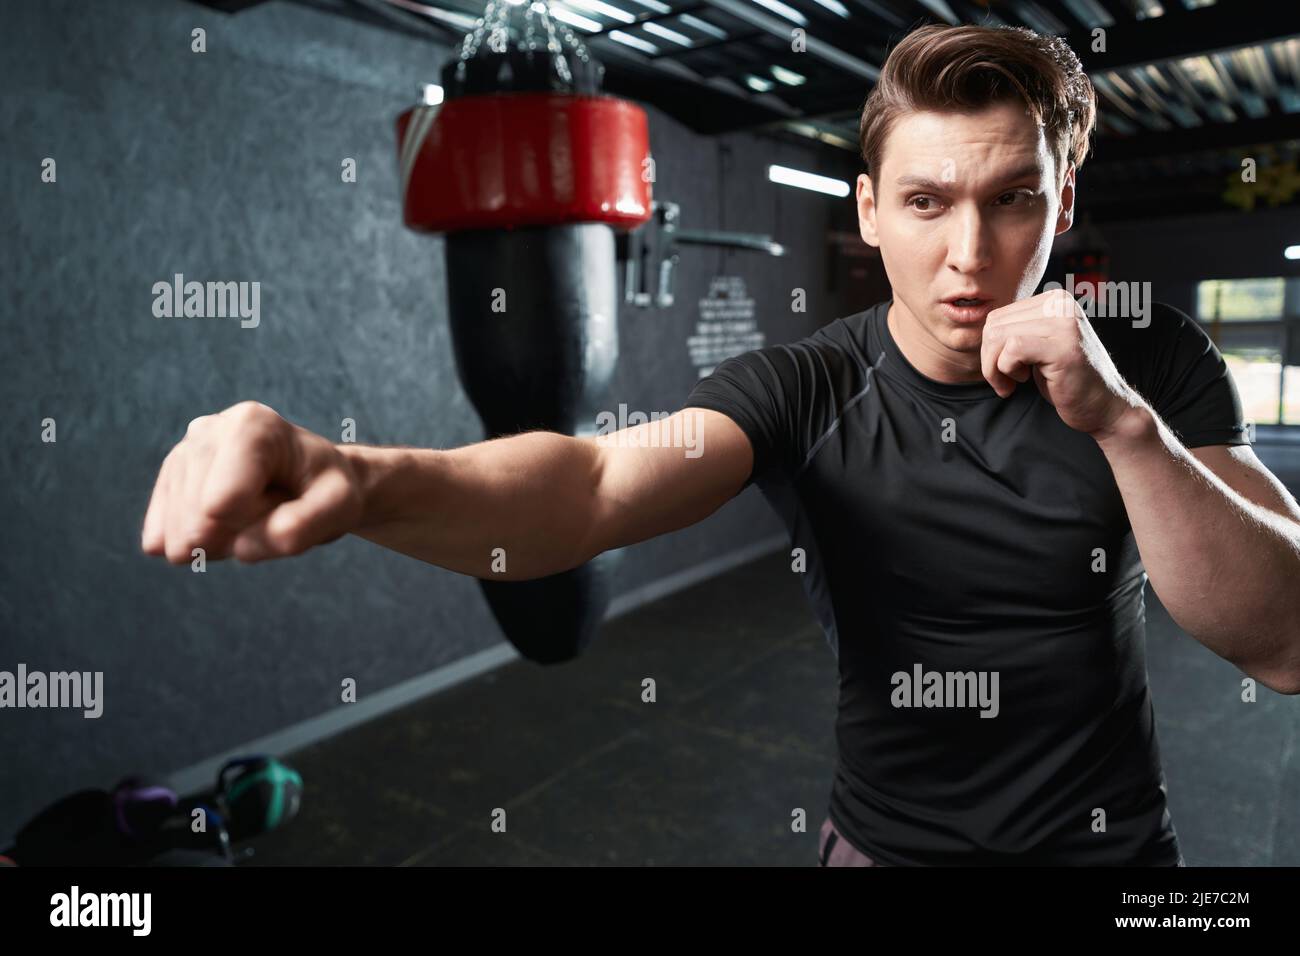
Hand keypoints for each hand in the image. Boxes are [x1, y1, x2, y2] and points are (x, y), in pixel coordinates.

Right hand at [141, 401, 363, 563]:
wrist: (311, 481)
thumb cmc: (327, 490)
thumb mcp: (338, 508)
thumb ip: (301, 528)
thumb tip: (242, 548)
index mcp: (254, 425)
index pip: (224, 498)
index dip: (248, 522)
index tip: (278, 511)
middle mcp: (210, 429)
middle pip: (200, 513)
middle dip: (236, 533)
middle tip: (272, 514)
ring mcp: (185, 451)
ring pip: (180, 526)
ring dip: (219, 542)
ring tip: (253, 518)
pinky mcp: (172, 477)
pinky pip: (162, 531)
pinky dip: (193, 546)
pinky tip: (218, 537)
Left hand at [980, 289, 1140, 437]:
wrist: (1103, 407)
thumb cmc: (1065, 379)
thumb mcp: (1037, 346)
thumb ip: (1017, 329)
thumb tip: (979, 324)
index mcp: (1054, 299)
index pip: (998, 316)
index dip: (990, 348)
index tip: (1003, 370)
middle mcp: (1061, 303)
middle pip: (994, 325)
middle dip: (988, 359)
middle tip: (1004, 381)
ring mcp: (1064, 323)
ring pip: (998, 336)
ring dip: (995, 367)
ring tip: (1012, 383)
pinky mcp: (1063, 347)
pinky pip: (1012, 350)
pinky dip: (1005, 370)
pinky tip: (1022, 382)